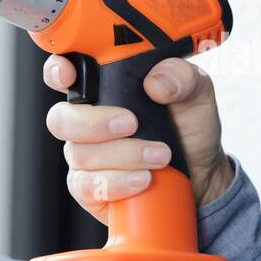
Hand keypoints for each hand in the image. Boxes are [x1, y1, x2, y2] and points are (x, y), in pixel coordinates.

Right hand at [43, 54, 233, 225]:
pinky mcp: (91, 189)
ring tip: (159, 156)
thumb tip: (156, 83)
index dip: (57, 71)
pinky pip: (88, 187)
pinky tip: (142, 180)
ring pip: (80, 155)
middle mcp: (87, 122)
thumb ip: (180, 76)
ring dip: (123, 155)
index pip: (65, 74)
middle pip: (61, 119)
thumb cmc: (189, 128)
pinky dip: (117, 183)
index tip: (68, 74)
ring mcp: (86, 156)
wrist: (203, 175)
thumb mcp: (196, 93)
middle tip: (131, 123)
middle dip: (94, 122)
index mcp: (104, 89)